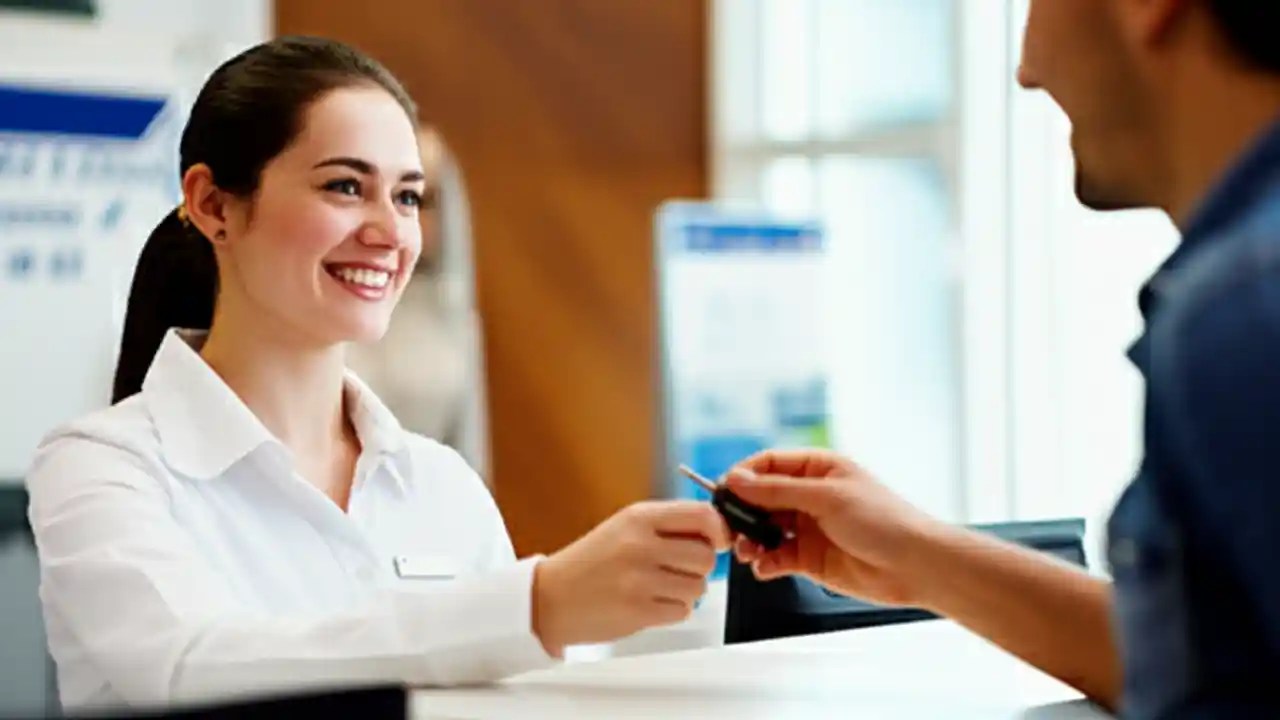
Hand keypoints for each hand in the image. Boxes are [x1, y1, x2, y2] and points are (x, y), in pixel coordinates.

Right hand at [532, 500, 730, 655]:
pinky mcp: (638, 611)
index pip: (702, 515)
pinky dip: (674, 610)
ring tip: (661, 588)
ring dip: (687, 591)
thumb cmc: (592, 561)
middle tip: (680, 569)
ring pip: (698, 587)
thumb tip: (718, 533)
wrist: (551, 597)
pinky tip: (651, 603)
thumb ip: (668, 526)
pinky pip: (682, 611)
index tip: (717, 540)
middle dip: (701, 566)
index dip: (719, 530)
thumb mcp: (625, 527)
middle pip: (706, 556)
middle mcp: (641, 545)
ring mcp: (640, 580)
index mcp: (639, 517)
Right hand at [726, 449, 950, 607]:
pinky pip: (777, 557)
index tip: (723, 489)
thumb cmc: (884, 522)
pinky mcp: (810, 558)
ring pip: (765, 529)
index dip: (744, 475)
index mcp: (819, 469)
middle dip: (743, 511)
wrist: (915, 566)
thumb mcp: (827, 497)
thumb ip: (778, 491)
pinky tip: (764, 566)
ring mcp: (810, 528)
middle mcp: (811, 496)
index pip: (769, 464)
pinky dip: (766, 562)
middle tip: (727, 525)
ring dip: (751, 539)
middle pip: (762, 498)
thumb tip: (738, 480)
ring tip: (746, 550)